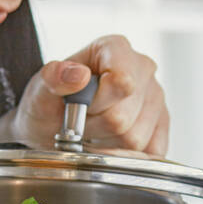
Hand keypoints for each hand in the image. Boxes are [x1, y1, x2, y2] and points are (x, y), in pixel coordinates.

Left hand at [2, 35, 169, 154]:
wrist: (54, 127)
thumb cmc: (50, 105)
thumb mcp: (40, 91)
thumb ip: (52, 78)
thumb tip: (78, 75)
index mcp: (115, 48)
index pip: (122, 83)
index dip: (96, 104)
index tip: (79, 106)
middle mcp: (143, 68)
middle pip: (125, 117)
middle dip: (96, 127)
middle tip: (80, 121)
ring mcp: (156, 97)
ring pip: (135, 140)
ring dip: (107, 144)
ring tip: (94, 130)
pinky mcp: (162, 124)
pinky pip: (149, 153)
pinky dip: (123, 156)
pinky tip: (109, 142)